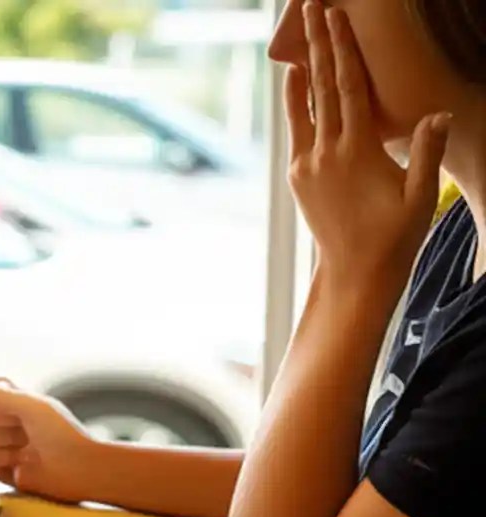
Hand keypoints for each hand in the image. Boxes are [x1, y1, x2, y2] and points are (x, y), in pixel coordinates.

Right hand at [0, 377, 100, 503]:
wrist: (78, 469)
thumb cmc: (61, 433)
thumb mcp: (30, 405)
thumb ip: (1, 394)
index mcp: (28, 408)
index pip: (0, 395)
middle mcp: (21, 428)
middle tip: (20, 431)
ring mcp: (16, 451)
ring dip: (0, 446)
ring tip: (21, 452)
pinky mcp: (11, 473)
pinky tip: (15, 464)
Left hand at [289, 1, 450, 293]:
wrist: (353, 272)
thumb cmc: (395, 235)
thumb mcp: (421, 196)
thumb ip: (426, 154)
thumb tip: (438, 114)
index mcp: (357, 150)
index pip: (349, 87)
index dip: (343, 49)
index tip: (335, 19)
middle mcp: (326, 152)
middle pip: (322, 86)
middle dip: (319, 45)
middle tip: (312, 8)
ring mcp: (308, 163)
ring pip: (304, 106)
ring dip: (305, 70)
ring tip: (300, 38)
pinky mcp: (299, 176)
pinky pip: (298, 129)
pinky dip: (297, 102)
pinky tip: (297, 81)